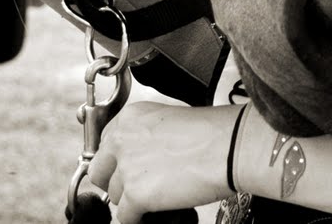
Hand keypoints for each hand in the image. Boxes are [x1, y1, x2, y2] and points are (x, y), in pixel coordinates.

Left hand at [88, 102, 241, 222]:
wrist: (231, 146)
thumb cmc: (215, 132)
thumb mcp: (172, 121)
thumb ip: (147, 137)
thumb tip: (140, 159)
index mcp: (131, 117)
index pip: (105, 144)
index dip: (118, 161)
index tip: (127, 168)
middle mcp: (122, 139)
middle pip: (100, 172)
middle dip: (116, 182)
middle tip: (136, 187)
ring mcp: (127, 167)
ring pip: (114, 197)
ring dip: (133, 200)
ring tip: (157, 197)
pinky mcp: (136, 194)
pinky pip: (125, 217)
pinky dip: (139, 219)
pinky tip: (155, 213)